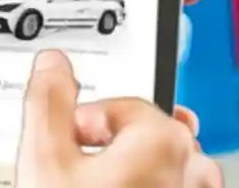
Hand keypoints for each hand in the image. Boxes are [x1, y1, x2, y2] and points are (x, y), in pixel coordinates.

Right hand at [16, 50, 221, 187]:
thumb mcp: (45, 159)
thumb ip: (48, 100)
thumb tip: (54, 63)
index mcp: (164, 139)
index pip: (119, 105)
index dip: (83, 123)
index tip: (67, 144)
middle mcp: (194, 166)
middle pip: (145, 132)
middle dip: (110, 145)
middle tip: (78, 172)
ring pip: (165, 165)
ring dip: (133, 170)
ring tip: (97, 183)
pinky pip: (176, 187)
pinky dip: (150, 185)